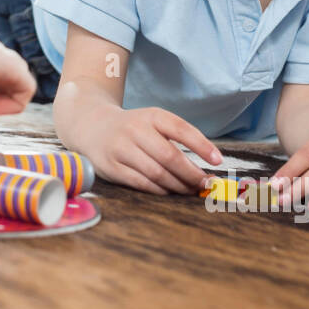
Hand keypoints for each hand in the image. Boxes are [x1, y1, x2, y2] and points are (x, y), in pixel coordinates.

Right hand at [77, 104, 222, 194]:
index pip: (181, 129)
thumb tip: (205, 166)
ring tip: (190, 190)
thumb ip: (176, 138)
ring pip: (157, 173)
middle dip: (192, 174)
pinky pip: (141, 183)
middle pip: (170, 156)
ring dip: (178, 185)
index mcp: (151, 115)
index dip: (202, 145)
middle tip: (205, 184)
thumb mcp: (152, 122)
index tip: (217, 161)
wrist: (91, 126)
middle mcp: (135, 130)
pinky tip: (169, 192)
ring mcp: (121, 149)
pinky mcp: (112, 167)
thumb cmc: (132, 128)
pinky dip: (159, 190)